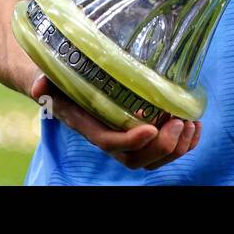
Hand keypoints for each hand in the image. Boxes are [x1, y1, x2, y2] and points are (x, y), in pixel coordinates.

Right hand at [28, 74, 200, 170]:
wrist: (65, 82)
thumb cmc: (61, 76)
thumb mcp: (49, 73)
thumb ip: (43, 80)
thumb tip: (39, 85)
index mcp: (87, 125)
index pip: (109, 142)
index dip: (130, 140)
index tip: (150, 128)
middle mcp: (108, 137)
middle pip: (136, 159)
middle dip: (161, 147)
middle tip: (178, 123)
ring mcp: (127, 137)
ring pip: (154, 159)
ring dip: (177, 147)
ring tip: (189, 123)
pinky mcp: (143, 131)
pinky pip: (166, 149)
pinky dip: (185, 142)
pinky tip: (194, 124)